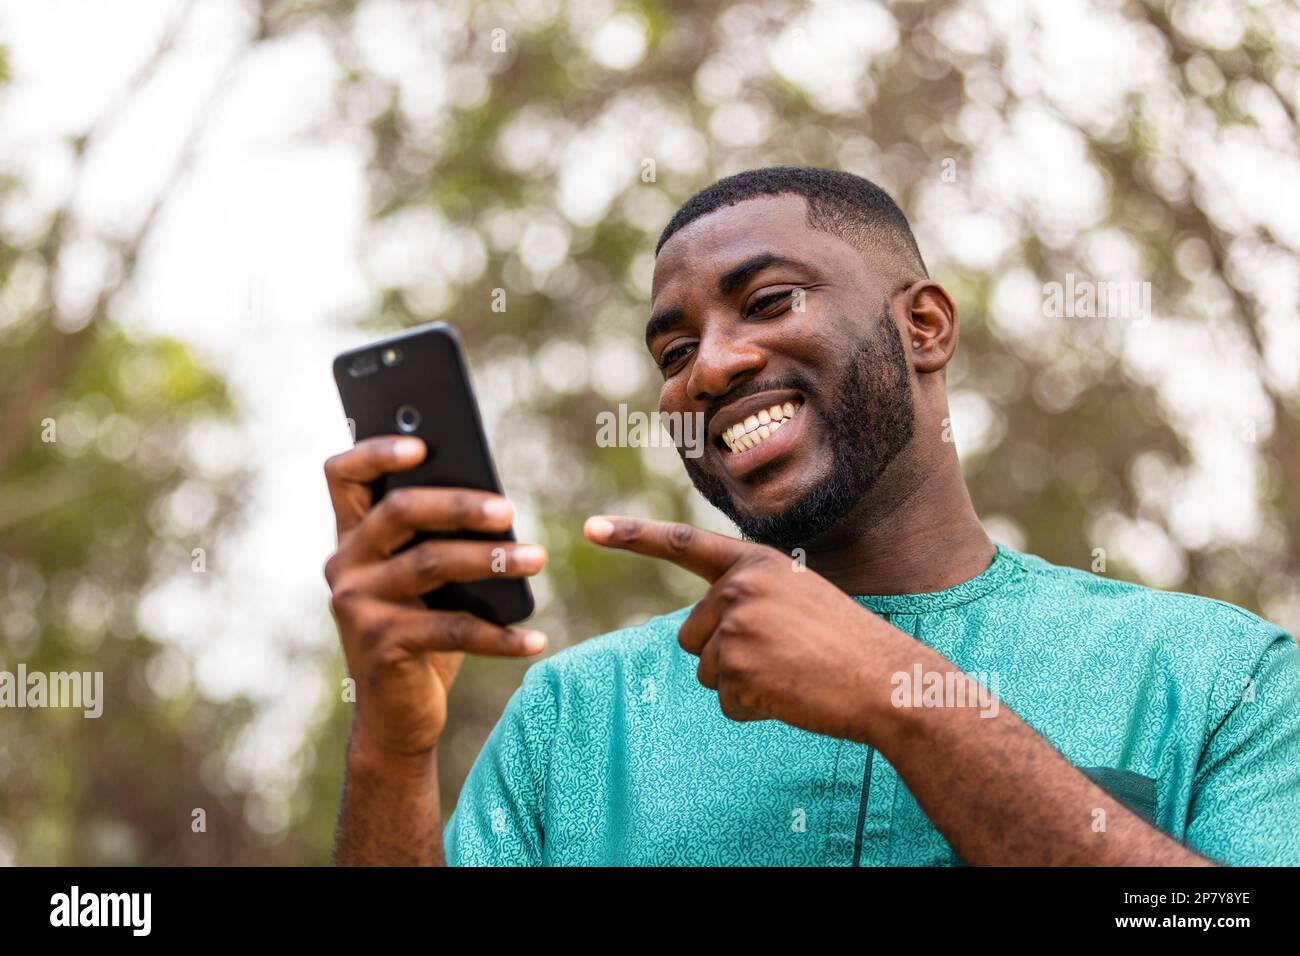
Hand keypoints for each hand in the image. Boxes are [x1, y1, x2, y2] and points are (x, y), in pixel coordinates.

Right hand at [324, 436, 547, 760]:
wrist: (397, 716)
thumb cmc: (423, 634)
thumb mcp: (428, 582)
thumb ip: (440, 541)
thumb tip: (499, 507)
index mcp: (353, 538)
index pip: (343, 475)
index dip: (377, 451)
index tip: (423, 444)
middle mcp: (345, 565)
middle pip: (399, 511)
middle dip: (459, 504)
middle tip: (509, 510)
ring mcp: (357, 604)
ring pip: (430, 563)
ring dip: (493, 560)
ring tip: (538, 558)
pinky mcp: (380, 644)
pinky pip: (452, 629)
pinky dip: (500, 637)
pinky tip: (535, 639)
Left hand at [583, 515, 908, 742]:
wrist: (887, 680)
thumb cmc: (846, 643)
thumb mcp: (798, 596)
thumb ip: (748, 598)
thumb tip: (701, 633)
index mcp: (754, 564)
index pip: (683, 545)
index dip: (632, 536)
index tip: (589, 527)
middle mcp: (739, 589)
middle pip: (691, 635)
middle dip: (725, 655)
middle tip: (783, 655)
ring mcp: (736, 629)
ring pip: (707, 671)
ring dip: (742, 683)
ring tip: (791, 672)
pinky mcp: (738, 670)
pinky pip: (726, 702)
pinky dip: (754, 707)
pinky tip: (791, 694)